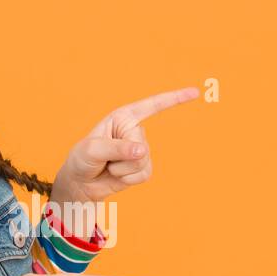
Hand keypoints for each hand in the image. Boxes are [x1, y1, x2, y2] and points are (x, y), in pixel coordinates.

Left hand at [50, 86, 199, 210]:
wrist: (81, 183)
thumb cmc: (82, 159)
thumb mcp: (93, 149)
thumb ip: (117, 148)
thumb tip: (142, 151)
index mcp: (123, 117)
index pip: (152, 106)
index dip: (174, 99)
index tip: (195, 92)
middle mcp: (134, 131)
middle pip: (141, 146)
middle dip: (120, 157)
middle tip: (104, 159)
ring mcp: (140, 150)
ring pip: (142, 162)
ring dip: (122, 170)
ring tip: (109, 167)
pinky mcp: (143, 168)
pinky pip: (144, 175)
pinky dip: (128, 179)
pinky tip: (117, 176)